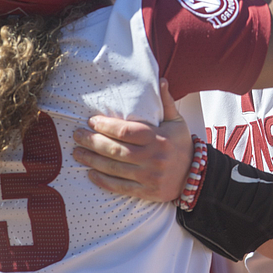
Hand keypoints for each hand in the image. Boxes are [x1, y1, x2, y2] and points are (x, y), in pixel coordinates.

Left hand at [72, 79, 193, 201]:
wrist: (196, 176)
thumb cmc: (181, 144)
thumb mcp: (177, 121)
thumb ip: (167, 101)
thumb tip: (160, 80)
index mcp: (158, 138)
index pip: (126, 131)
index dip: (106, 126)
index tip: (91, 121)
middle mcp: (152, 157)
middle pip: (116, 150)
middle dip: (93, 142)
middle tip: (76, 135)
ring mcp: (149, 176)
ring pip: (114, 168)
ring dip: (92, 160)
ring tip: (77, 152)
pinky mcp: (147, 192)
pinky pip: (120, 187)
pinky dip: (103, 181)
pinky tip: (90, 173)